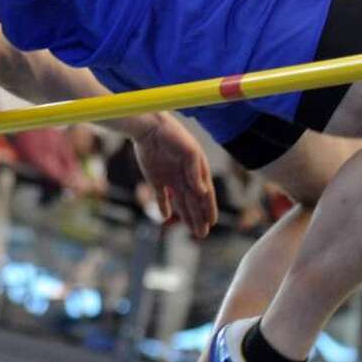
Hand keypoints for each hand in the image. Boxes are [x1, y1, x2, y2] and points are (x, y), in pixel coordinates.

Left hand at [133, 114, 217, 237]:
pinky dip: (163, 206)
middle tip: (202, 235)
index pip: (205, 193)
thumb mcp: (188, 151)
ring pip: (180, 202)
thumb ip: (195, 171)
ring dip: (186, 216)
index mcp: (197, 170)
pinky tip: (166, 217)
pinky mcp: (156, 179)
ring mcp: (170, 178)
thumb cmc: (173, 136)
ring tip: (192, 230)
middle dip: (198, 218)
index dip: (209, 208)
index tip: (212, 222)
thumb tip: (202, 191)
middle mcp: (185, 177)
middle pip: (193, 202)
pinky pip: (161, 197)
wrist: (149, 127)